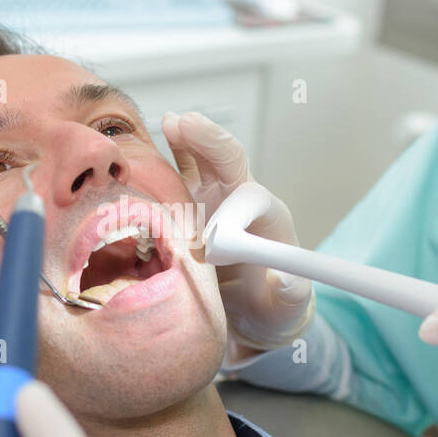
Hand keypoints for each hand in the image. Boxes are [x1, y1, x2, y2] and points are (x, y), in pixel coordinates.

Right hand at [162, 111, 313, 352]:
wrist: (252, 313)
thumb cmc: (272, 307)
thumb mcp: (287, 309)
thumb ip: (291, 295)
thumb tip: (287, 279)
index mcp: (267, 218)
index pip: (253, 197)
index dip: (234, 206)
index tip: (215, 239)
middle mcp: (239, 200)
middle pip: (226, 160)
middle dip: (206, 140)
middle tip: (183, 123)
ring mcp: (212, 200)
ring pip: (198, 161)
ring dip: (183, 140)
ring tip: (169, 123)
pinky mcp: (188, 208)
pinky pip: (176, 177)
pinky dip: (163, 159)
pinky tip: (147, 146)